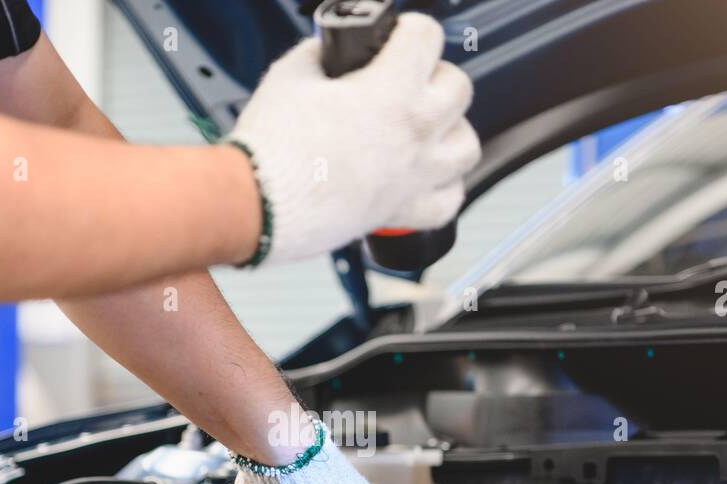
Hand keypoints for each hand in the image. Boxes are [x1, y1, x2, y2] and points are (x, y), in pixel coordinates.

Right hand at [227, 12, 479, 265]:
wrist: (259, 204)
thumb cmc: (272, 147)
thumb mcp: (289, 76)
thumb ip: (319, 56)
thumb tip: (328, 54)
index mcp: (392, 92)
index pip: (428, 37)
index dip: (409, 29)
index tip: (396, 37)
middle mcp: (414, 133)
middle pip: (459, 88)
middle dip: (434, 75)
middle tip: (407, 79)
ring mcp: (414, 176)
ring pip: (467, 145)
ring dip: (451, 130)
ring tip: (424, 128)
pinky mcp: (402, 212)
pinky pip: (449, 200)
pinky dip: (444, 186)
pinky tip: (423, 175)